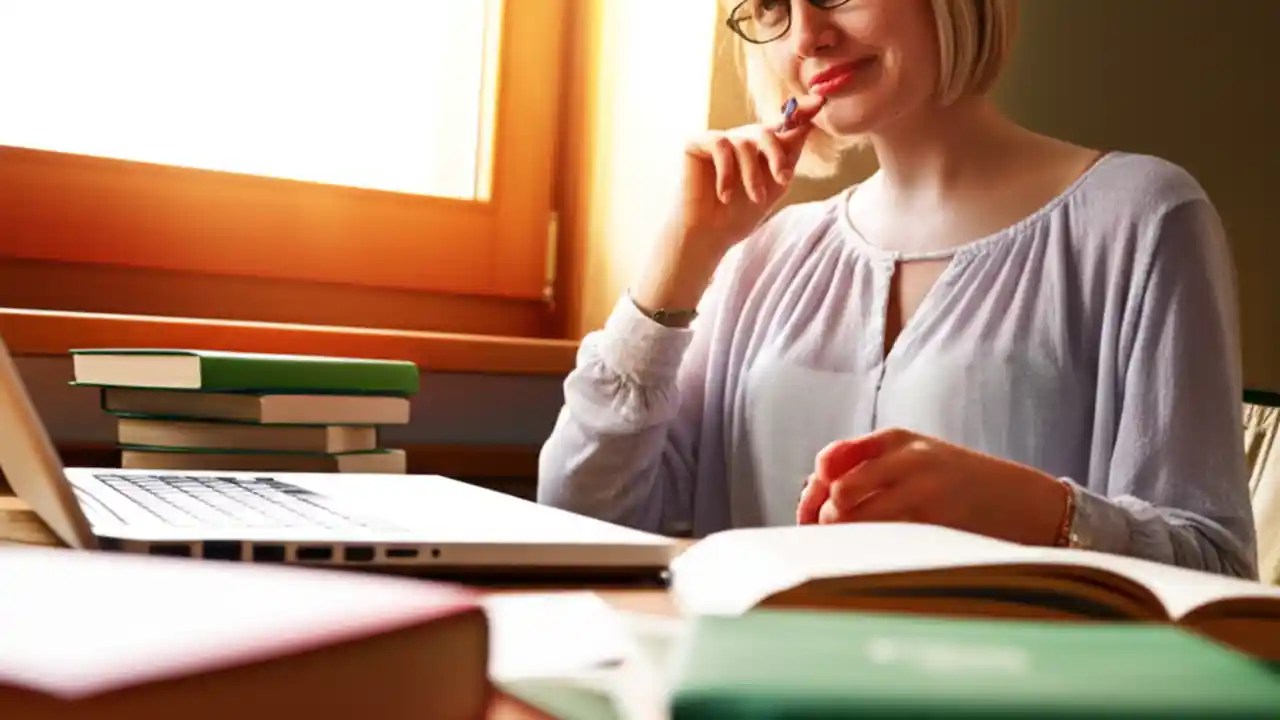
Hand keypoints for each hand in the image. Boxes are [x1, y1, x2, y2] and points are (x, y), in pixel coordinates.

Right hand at [631, 94, 826, 313]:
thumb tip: (805, 125)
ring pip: (745, 143)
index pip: (782, 126)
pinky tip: (724, 195)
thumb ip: (788, 156)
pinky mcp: (696, 143)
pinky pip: (720, 145)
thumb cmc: (739, 216)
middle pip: (766, 132)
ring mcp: (718, 140)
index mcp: (760, 149)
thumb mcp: (774, 186)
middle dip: (777, 156)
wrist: (708, 236)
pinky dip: (726, 172)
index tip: (820, 102)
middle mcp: (739, 140)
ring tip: (753, 199)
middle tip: (783, 180)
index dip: (800, 112)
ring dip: (752, 175)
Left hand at [796, 428, 1070, 546]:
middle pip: (838, 492)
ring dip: (843, 539)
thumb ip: (867, 466)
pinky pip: (883, 541)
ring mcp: (924, 492)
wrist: (1025, 501)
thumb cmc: (959, 483)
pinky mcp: (938, 524)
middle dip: (823, 520)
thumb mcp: (916, 457)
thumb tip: (813, 493)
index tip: (809, 517)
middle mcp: (908, 460)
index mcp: (896, 439)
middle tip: (827, 541)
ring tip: (850, 551)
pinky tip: (871, 560)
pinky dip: (865, 553)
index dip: (811, 494)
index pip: (830, 461)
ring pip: (856, 519)